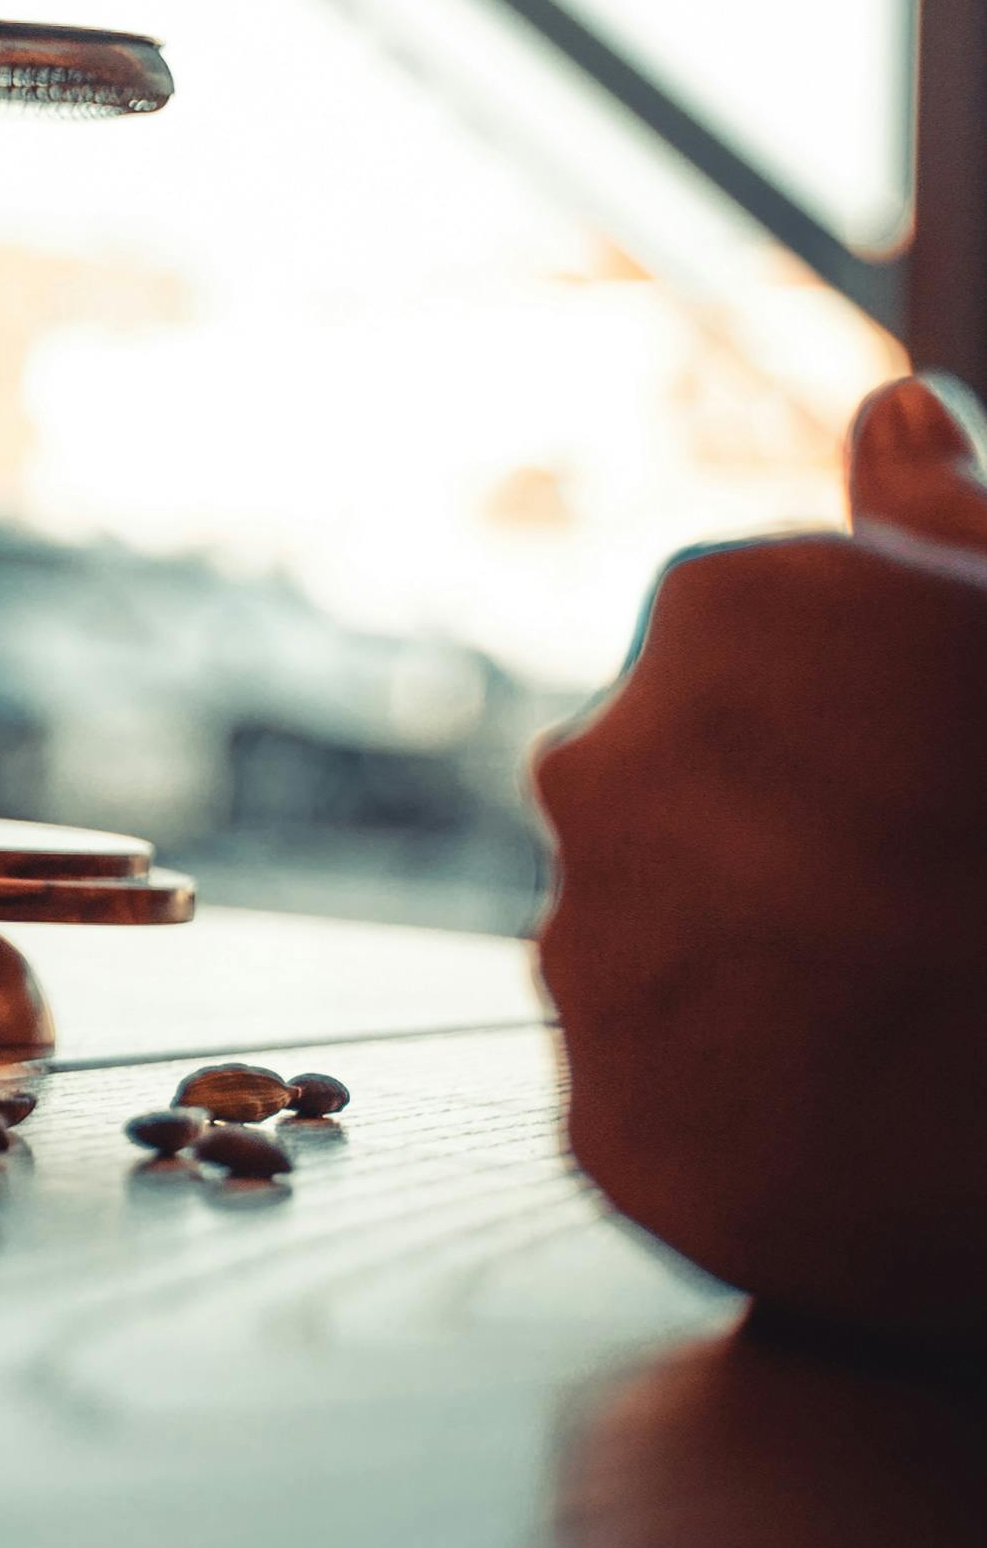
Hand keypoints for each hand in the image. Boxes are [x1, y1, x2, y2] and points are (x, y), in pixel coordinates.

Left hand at [534, 377, 986, 1351]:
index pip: (750, 648)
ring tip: (920, 1035)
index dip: (873, 728)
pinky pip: (665, 1110)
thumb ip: (949, 525)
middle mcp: (610, 762)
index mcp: (737, 607)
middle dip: (801, 848)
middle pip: (687, 797)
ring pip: (663, 947)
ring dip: (769, 983)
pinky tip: (871, 1134)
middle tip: (944, 919)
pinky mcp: (615, 1138)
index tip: (956, 785)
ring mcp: (597, 954)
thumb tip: (890, 410)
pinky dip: (756, 1124)